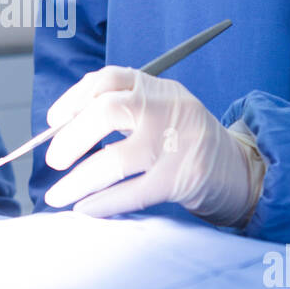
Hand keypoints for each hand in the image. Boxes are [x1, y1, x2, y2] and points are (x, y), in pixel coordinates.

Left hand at [42, 67, 264, 224]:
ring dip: (78, 181)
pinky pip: (131, 194)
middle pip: (107, 112)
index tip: (52, 121)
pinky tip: (84, 209)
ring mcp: (174, 145)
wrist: (237, 168)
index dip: (74, 98)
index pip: (108, 79)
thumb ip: (119, 110)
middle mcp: (166, 109)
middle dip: (71, 137)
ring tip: (56, 195)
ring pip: (114, 160)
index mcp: (157, 88)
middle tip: (54, 160)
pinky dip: (102, 204)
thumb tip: (60, 132)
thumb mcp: (159, 108)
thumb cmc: (182, 138)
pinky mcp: (179, 180)